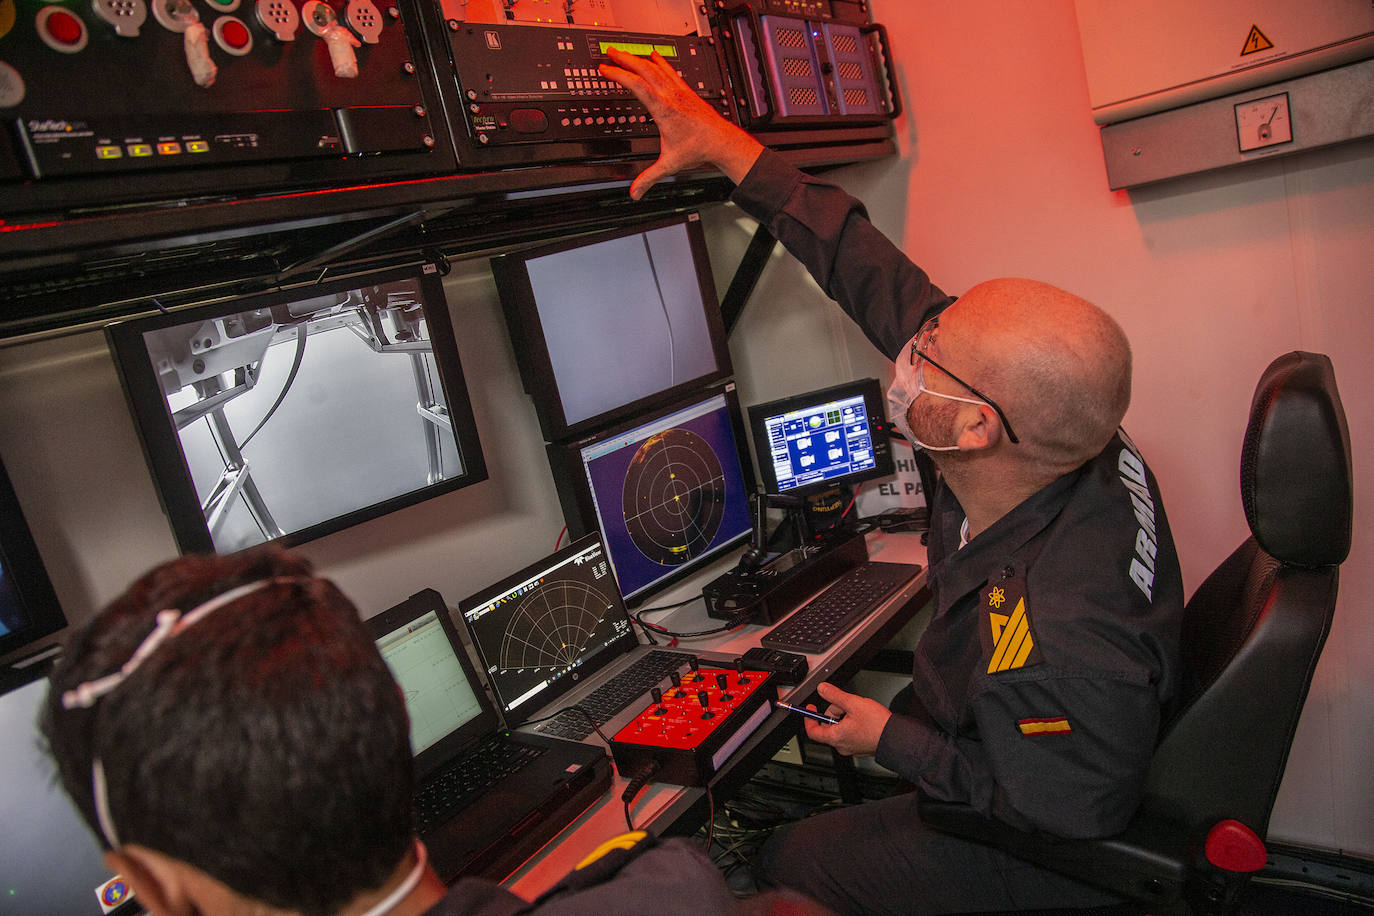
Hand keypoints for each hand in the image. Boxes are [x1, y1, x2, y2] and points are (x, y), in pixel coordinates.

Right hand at [598, 48, 763, 198]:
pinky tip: (654, 56)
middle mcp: (671, 96)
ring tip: (625, 52)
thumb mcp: (669, 164)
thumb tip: (634, 192)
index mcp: (663, 110)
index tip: (605, 68)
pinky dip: (659, 62)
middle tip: (609, 51)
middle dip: (625, 58)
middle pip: (644, 69)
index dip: (619, 74)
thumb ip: (649, 178)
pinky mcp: (686, 91)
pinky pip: (670, 71)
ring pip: (656, 67)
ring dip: (638, 58)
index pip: (637, 85)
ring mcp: (679, 91)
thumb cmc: (698, 149)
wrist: (721, 140)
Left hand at [801, 682, 890, 756]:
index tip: (811, 709)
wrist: (896, 737)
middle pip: (828, 726)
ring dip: (844, 716)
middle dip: (834, 712)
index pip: (813, 731)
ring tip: (858, 710)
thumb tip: (822, 689)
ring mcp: (851, 747)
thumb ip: (834, 695)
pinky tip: (863, 718)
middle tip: (844, 704)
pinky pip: (849, 733)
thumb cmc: (877, 725)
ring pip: (839, 728)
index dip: (809, 718)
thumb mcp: (853, 703)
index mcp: (836, 737)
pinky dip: (852, 723)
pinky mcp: (860, 747)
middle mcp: (842, 745)